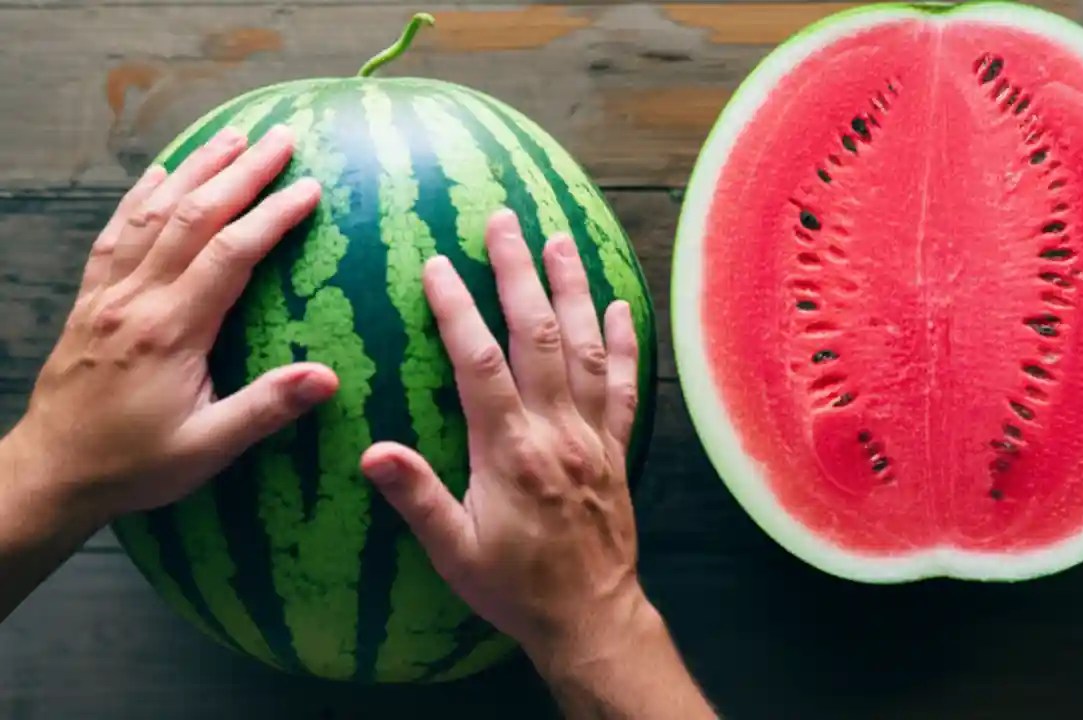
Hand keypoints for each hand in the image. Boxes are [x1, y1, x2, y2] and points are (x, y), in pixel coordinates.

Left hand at [8, 125, 336, 525]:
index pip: (229, 255)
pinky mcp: (89, 300)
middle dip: (240, 172)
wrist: (51, 473)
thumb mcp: (207, 448)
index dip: (272, 216)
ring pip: (152, 214)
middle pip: (191, 217)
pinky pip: (115, 233)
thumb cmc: (135, 465)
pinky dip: (141, 195)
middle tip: (281, 138)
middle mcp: (135, 300)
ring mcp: (107, 295)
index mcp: (169, 332)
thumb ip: (265, 409)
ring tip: (232, 137)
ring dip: (195, 170)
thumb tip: (327, 378)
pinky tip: (161, 173)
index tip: (309, 188)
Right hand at [360, 209, 646, 665]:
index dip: (459, 309)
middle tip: (505, 221)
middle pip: (541, 336)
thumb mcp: (454, 552)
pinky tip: (621, 307)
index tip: (438, 265)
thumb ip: (417, 498)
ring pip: (589, 348)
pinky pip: (626, 386)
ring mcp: (594, 437)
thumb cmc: (515, 588)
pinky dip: (625, 343)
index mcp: (512, 451)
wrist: (590, 617)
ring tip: (560, 240)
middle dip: (520, 273)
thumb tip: (372, 452)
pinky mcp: (617, 450)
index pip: (480, 362)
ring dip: (575, 290)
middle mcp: (558, 431)